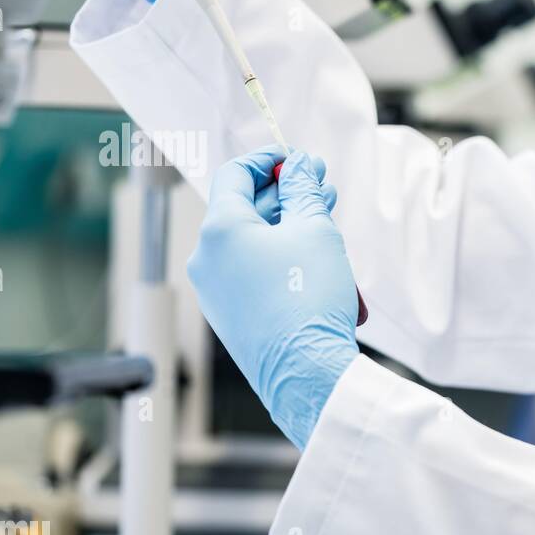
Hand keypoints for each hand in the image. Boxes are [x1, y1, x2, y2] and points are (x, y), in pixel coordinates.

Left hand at [187, 148, 355, 449]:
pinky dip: (282, 260)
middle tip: (322, 186)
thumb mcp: (316, 229)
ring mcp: (214, 291)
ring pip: (253, 244)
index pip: (235, 174)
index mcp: (219, 230)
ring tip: (327, 223)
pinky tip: (316, 261)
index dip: (268, 160)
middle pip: (246, 210)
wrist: (307, 374)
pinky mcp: (229, 316)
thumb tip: (300, 166)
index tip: (297, 160)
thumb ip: (304, 190)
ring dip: (290, 228)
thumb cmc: (310, 300)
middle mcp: (207, 259)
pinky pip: (253, 273)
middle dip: (287, 196)